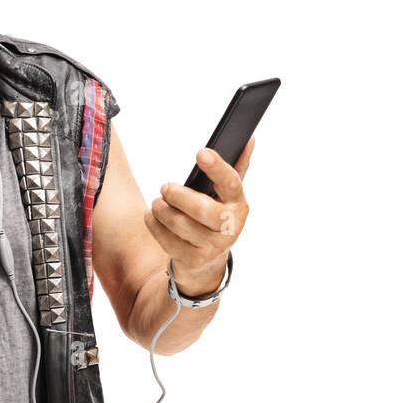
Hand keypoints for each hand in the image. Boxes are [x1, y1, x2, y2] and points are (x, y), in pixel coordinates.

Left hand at [143, 137, 254, 294]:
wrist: (207, 261)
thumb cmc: (214, 218)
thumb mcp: (226, 195)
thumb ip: (236, 167)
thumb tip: (248, 140)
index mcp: (238, 204)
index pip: (231, 182)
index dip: (217, 168)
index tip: (201, 153)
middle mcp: (230, 227)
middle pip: (201, 208)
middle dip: (178, 195)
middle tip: (165, 187)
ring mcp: (212, 246)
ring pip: (180, 224)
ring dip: (161, 210)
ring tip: (157, 203)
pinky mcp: (193, 259)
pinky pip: (166, 239)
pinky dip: (154, 225)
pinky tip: (153, 217)